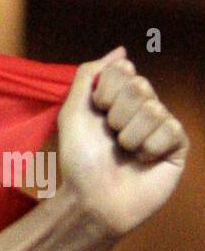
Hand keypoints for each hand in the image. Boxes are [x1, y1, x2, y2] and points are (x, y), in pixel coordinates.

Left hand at [57, 46, 189, 236]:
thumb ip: (90, 76)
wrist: (92, 200)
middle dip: (116, 115)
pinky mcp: (178, 146)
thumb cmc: (79, 160)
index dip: (105, 93)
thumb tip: (119, 51)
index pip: (123, 69)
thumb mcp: (73, 112)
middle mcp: (142, 108)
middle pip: (139, 86)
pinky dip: (149, 147)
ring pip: (153, 108)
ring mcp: (162, 126)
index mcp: (118, 98)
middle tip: (110, 139)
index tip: (96, 113)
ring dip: (130, 135)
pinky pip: (169, 129)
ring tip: (124, 153)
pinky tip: (142, 161)